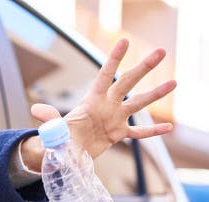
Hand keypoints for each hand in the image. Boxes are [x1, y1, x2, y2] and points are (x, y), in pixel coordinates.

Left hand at [20, 38, 175, 170]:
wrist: (64, 153)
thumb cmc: (58, 139)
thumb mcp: (54, 129)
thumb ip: (49, 118)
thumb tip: (35, 109)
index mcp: (91, 101)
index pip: (104, 75)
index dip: (114, 59)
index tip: (124, 41)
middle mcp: (106, 106)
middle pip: (128, 83)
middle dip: (143, 68)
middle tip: (160, 52)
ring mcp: (114, 119)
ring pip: (138, 104)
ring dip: (155, 94)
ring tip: (173, 82)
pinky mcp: (117, 134)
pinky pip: (139, 134)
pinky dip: (152, 132)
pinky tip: (169, 128)